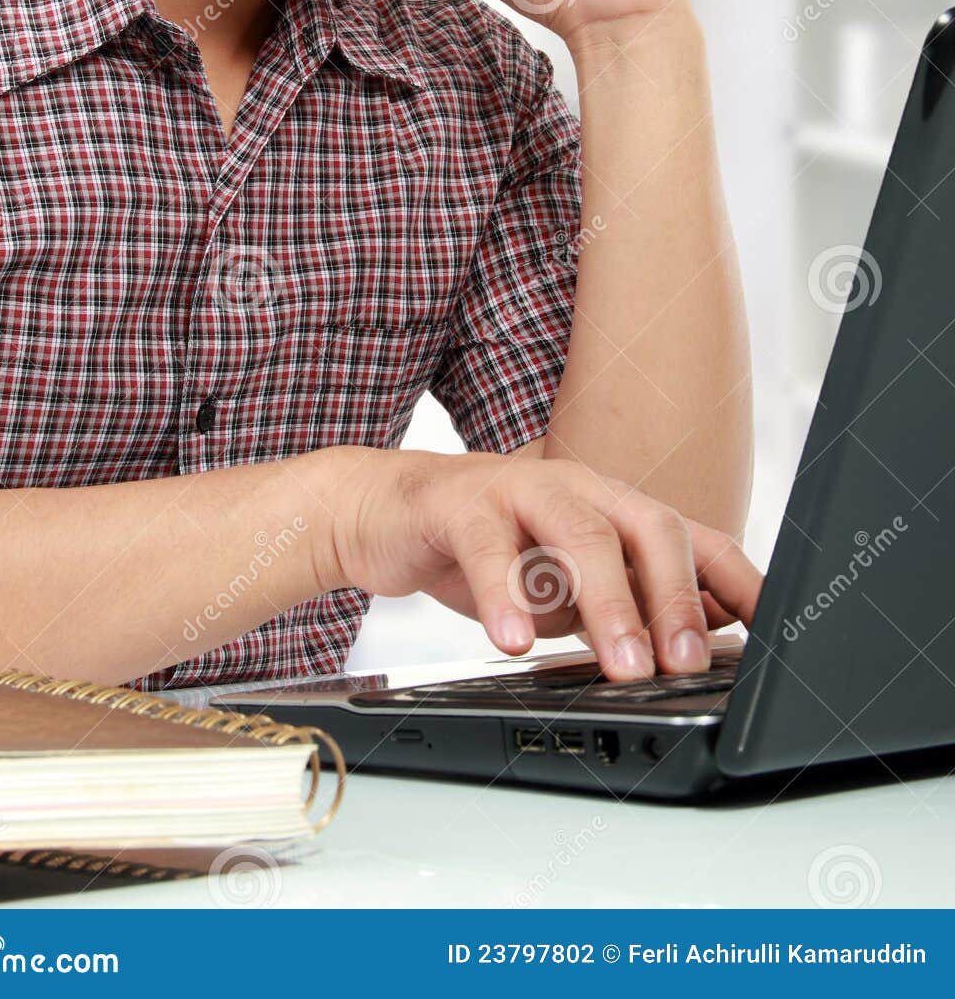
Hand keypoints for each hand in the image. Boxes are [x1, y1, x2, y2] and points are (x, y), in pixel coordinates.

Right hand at [322, 444, 762, 679]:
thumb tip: (701, 637)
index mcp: (612, 508)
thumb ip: (623, 601)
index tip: (772, 633)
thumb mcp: (565, 585)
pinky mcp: (459, 502)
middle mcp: (577, 489)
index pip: (694, 540)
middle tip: (688, 663)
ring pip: (580, 533)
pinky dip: (506, 595)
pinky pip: (489, 546)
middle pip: (646, 528)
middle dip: (675, 599)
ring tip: (623, 668)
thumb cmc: (485, 547)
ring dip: (609, 605)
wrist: (384, 512)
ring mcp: (519, 489)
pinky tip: (514, 641)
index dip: (738, 582)